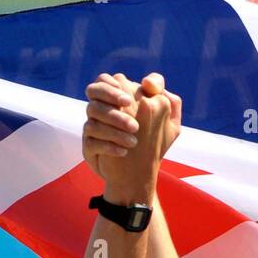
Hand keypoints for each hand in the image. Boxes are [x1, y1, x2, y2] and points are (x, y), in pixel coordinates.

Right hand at [82, 71, 181, 203]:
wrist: (137, 176)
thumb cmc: (154, 143)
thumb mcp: (168, 123)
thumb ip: (168, 99)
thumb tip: (148, 82)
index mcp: (118, 100)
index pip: (105, 80)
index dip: (113, 86)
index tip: (129, 100)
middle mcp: (102, 111)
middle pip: (93, 91)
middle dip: (110, 97)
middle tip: (129, 109)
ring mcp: (93, 129)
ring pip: (93, 118)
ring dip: (114, 127)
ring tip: (134, 140)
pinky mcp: (88, 148)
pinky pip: (91, 142)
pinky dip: (109, 146)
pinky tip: (124, 152)